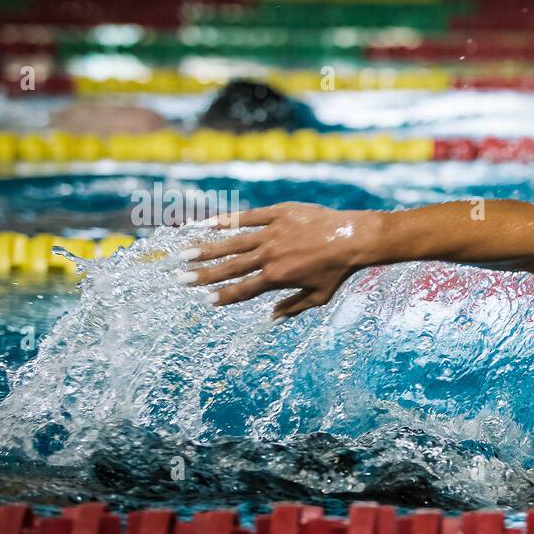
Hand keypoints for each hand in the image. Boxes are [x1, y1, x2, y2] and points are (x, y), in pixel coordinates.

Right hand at [181, 202, 383, 319]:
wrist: (354, 238)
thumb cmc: (337, 271)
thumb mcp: (318, 297)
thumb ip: (292, 307)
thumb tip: (270, 319)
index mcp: (277, 278)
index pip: (243, 290)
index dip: (223, 296)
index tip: (205, 300)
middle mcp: (270, 256)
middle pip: (230, 267)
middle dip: (203, 275)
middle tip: (179, 279)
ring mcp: (272, 234)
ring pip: (232, 242)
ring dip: (206, 249)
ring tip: (183, 253)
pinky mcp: (278, 214)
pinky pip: (248, 217)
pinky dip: (227, 221)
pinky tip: (207, 224)